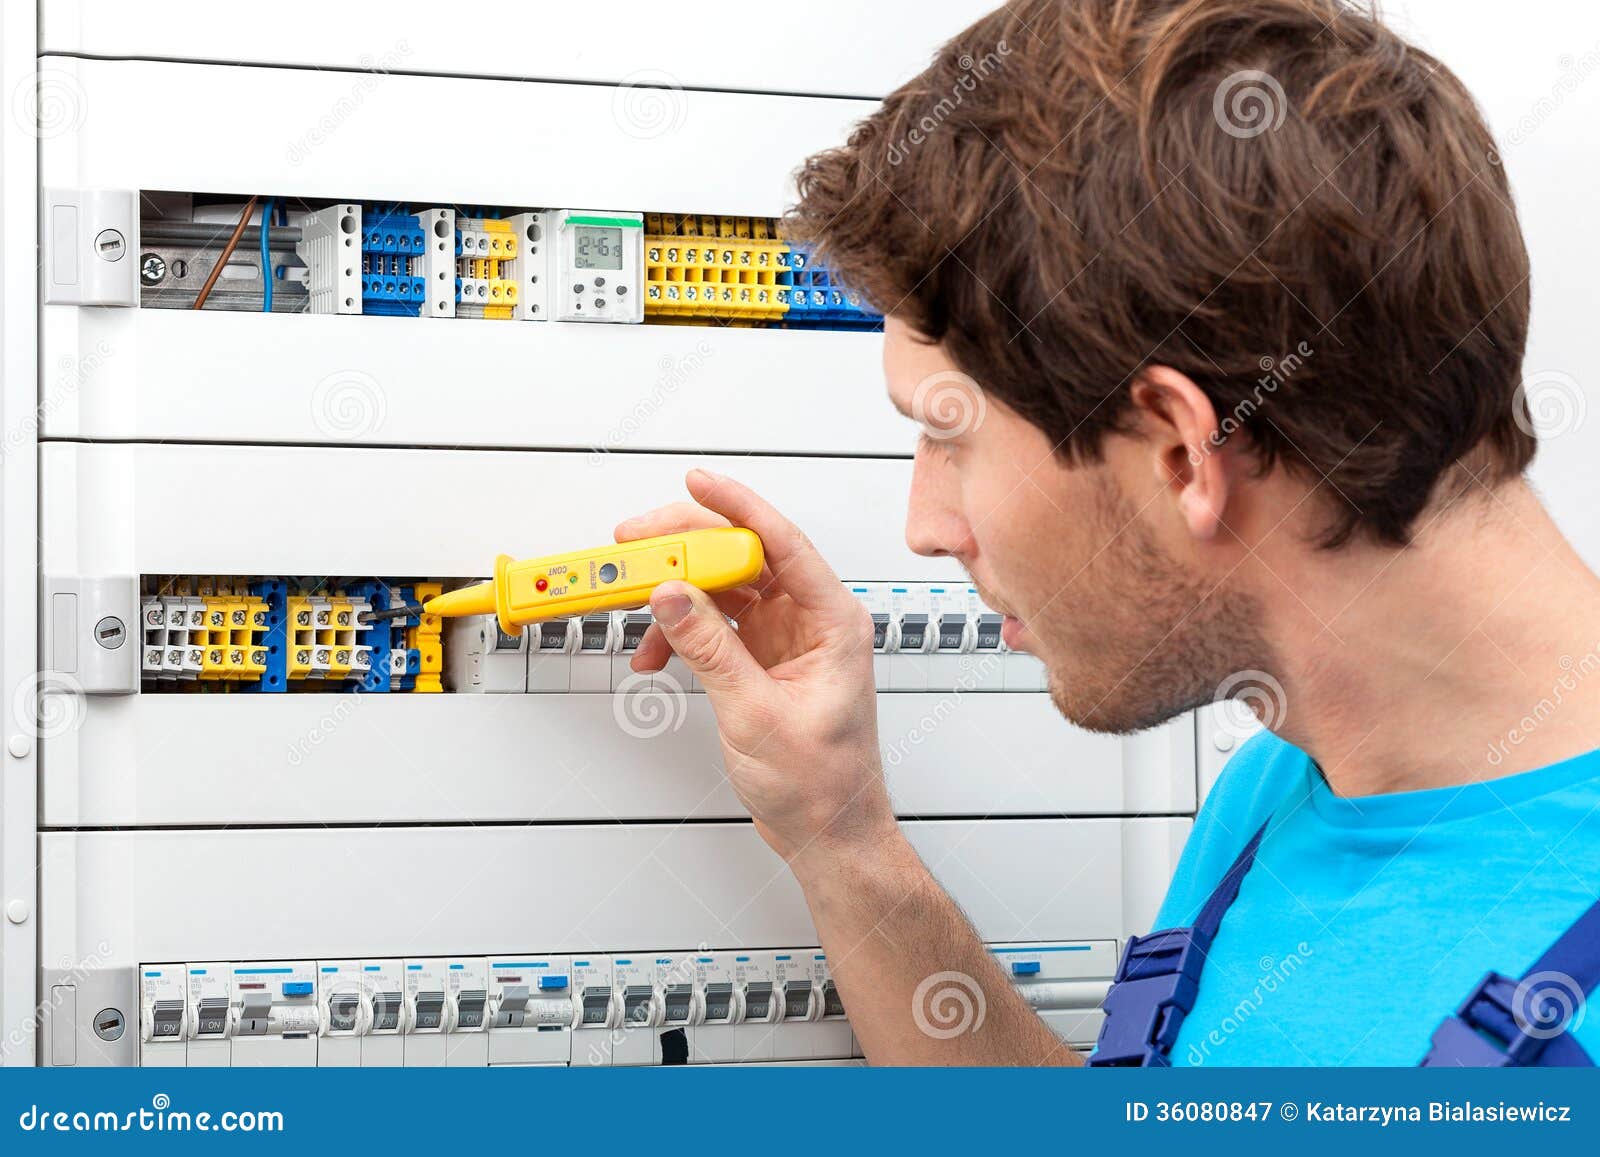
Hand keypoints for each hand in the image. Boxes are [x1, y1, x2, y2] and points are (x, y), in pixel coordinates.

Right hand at [615, 469, 894, 862]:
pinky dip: (682, 634)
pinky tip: (656, 653)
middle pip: (746, 557)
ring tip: (635, 604)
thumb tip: (672, 595)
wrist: (828, 833)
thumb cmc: (824, 784)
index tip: (697, 482)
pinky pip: (717, 626)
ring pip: (725, 590)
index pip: (783, 542)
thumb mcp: (756, 713)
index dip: (738, 506)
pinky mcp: (764, 660)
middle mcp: (813, 621)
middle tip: (638, 541)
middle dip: (689, 547)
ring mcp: (787, 639)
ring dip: (677, 597)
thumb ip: (710, 649)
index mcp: (834, 622)